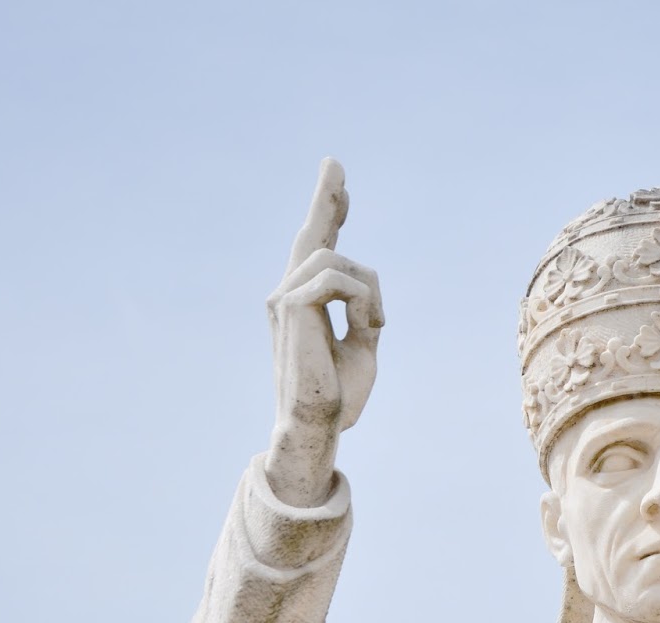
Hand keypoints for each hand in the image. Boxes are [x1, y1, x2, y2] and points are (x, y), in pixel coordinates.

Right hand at [263, 158, 383, 506]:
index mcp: (305, 303)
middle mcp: (287, 294)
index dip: (330, 217)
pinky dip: (363, 300)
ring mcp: (284, 297)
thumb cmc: (340, 393)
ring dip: (369, 289)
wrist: (319, 421)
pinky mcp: (290, 306)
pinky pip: (338, 279)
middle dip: (325, 199)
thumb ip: (363, 312)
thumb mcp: (364, 345)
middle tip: (335, 163)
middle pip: (310, 236)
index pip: (317, 252)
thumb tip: (366, 287)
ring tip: (376, 323)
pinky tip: (369, 325)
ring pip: (337, 259)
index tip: (342, 189)